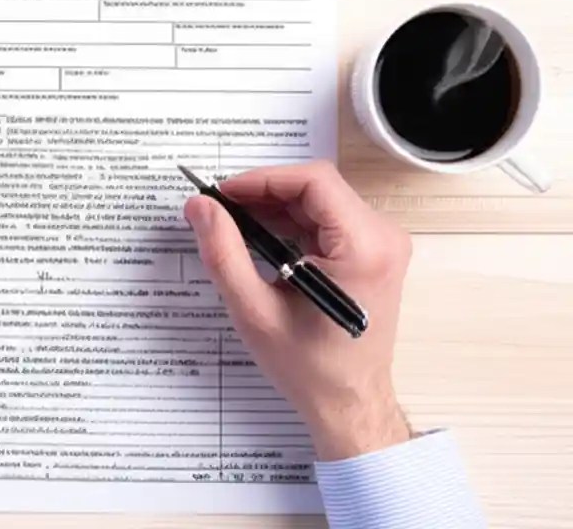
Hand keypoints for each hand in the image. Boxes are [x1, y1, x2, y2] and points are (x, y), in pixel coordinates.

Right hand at [184, 161, 413, 460]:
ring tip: (232, 225)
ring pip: (320, 201)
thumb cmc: (310, 368)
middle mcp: (382, 239)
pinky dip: (290, 222)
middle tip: (219, 208)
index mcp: (364, 249)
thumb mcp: (255, 310)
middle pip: (317, 187)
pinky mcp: (372, 253)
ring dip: (275, 207)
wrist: (348, 403)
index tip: (223, 193)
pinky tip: (259, 238)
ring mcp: (381, 245)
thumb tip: (201, 208)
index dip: (262, 179)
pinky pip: (327, 220)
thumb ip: (224, 253)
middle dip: (263, 192)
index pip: (313, 183)